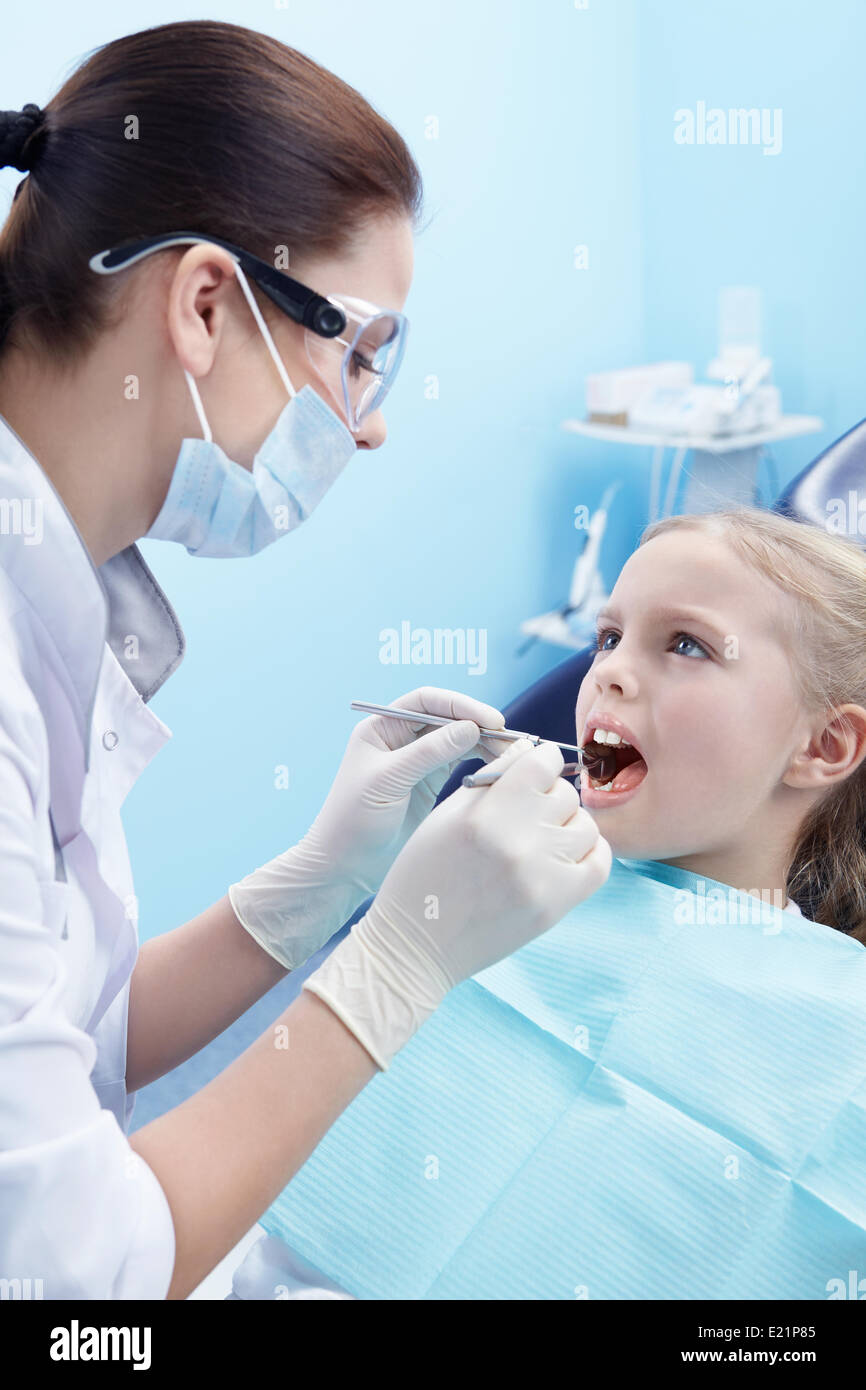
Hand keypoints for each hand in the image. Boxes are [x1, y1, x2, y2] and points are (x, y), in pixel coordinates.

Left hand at [228, 687, 505, 969]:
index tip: (489, 719)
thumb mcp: (388, 782)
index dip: (459, 705)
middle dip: (478, 724)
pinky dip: (480, 763)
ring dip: (484, 743)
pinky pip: (459, 763)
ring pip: (457, 740)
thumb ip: (429, 753)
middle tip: (510, 737)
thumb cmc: (353, 821)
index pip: (425, 701)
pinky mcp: (428, 784)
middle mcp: (399, 739)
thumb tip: (470, 728)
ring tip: (512, 753)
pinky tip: (499, 768)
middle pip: (446, 718)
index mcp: (381, 728)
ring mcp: (416, 761)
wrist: (344, 867)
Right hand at [304, 738, 612, 1067]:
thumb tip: (532, 750)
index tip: (535, 772)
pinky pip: (599, 863)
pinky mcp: (557, 905)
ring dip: (568, 827)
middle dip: (548, 798)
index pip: (543, 761)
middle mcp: (519, 841)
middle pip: (565, 794)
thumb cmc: (425, 874)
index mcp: (486, 813)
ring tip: (541, 840)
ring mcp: (542, 876)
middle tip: (527, 814)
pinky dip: (589, 854)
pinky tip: (565, 857)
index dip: (541, 761)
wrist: (417, 945)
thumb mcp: (445, 815)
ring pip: (586, 827)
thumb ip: (491, 780)